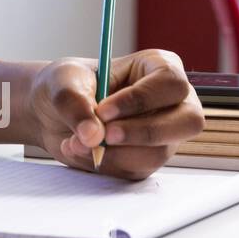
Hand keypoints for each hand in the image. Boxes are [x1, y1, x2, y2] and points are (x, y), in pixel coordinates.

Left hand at [28, 49, 204, 179]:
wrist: (51, 112)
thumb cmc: (66, 85)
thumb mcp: (62, 82)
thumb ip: (74, 103)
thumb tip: (94, 136)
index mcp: (158, 68)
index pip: (170, 82)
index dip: (140, 99)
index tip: (103, 110)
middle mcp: (171, 102)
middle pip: (188, 121)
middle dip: (145, 132)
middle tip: (106, 136)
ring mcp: (164, 134)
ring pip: (160, 151)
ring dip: (115, 152)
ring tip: (76, 142)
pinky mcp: (148, 159)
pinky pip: (138, 169)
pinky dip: (106, 164)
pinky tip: (81, 150)